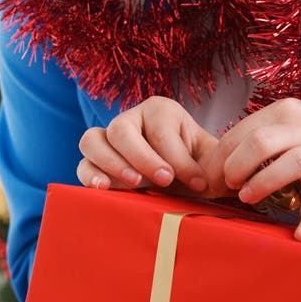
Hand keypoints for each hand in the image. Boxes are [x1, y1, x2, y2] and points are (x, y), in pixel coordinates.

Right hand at [77, 96, 224, 196]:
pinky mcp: (94, 162)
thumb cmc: (197, 167)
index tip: (198, 183)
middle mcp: (130, 119)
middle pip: (122, 129)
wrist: (181, 182)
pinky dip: (90, 176)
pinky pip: (83, 163)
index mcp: (160, 110)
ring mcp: (108, 140)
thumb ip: (215, 165)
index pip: (161, 131)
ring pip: (93, 140)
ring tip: (135, 185)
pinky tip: (104, 190)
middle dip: (143, 157)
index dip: (179, 159)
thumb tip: (217, 177)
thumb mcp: (210, 160)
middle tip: (165, 181)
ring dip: (112, 163)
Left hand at [203, 98, 300, 243]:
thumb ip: (255, 140)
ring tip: (247, 197)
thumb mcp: (289, 128)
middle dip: (235, 165)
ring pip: (290, 164)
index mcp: (285, 112)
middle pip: (260, 142)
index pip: (242, 131)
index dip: (219, 157)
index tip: (206, 177)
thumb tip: (211, 166)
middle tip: (227, 185)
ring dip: (262, 182)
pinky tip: (300, 236)